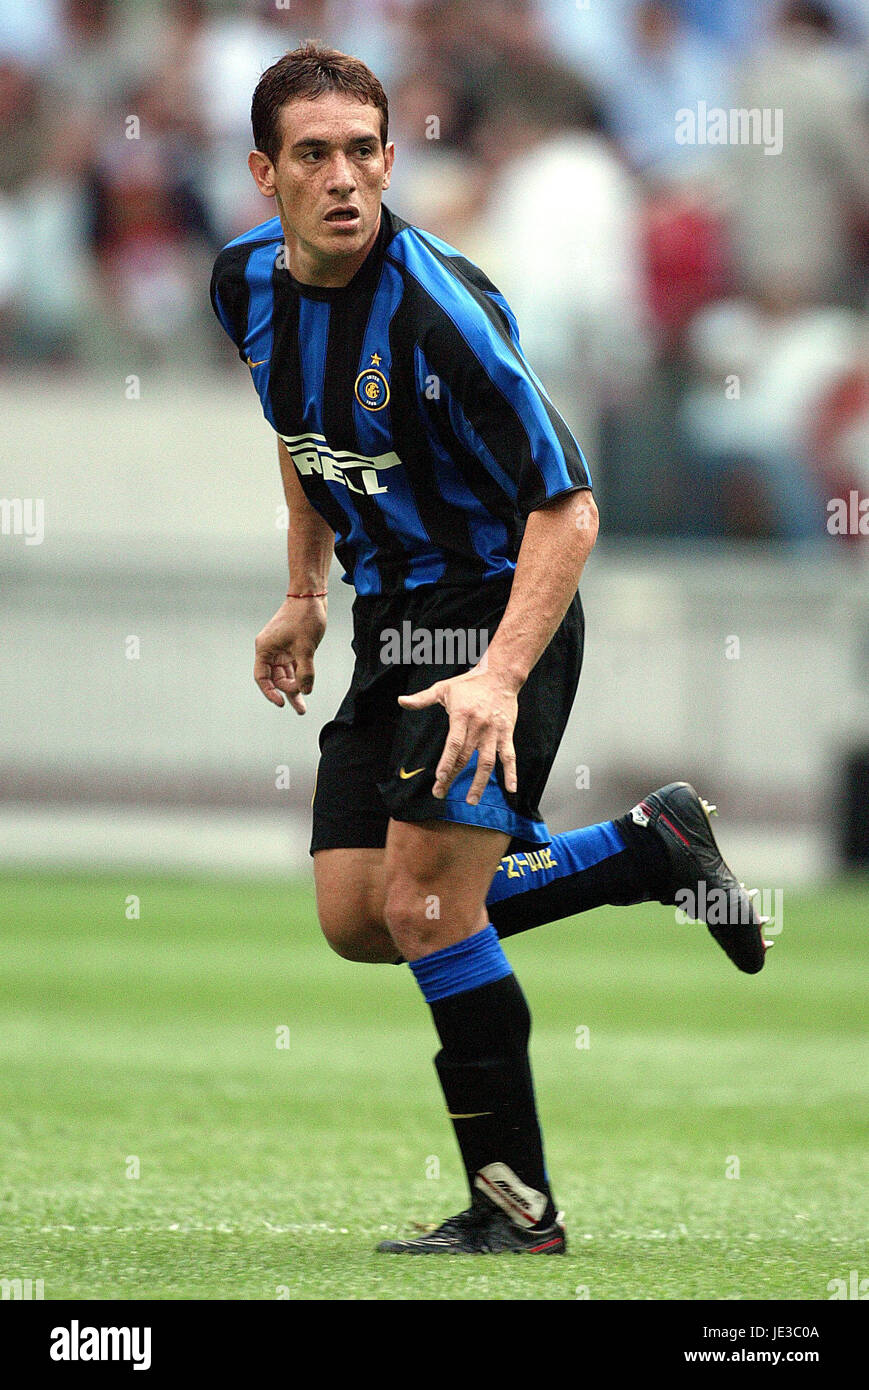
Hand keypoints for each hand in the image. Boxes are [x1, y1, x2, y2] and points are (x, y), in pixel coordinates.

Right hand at [254, 597, 326, 712]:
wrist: (311, 596)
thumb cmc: (303, 618)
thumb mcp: (305, 648)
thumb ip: (305, 672)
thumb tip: (306, 691)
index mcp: (265, 649)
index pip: (262, 678)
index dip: (270, 692)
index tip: (281, 703)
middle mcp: (271, 651)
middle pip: (276, 679)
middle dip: (288, 693)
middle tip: (301, 709)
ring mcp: (282, 649)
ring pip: (286, 675)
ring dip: (295, 688)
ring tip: (302, 708)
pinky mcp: (293, 647)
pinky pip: (294, 667)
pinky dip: (301, 677)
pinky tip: (307, 688)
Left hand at [398, 665, 518, 803]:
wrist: (501, 676)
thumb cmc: (469, 683)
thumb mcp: (443, 688)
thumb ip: (422, 698)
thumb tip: (401, 701)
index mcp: (462, 716)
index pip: (454, 744)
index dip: (447, 762)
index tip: (440, 778)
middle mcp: (479, 726)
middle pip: (465, 758)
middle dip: (452, 777)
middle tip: (440, 793)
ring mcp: (494, 732)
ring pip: (487, 762)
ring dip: (479, 783)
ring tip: (471, 800)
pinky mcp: (507, 734)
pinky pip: (509, 756)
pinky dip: (511, 772)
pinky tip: (510, 788)